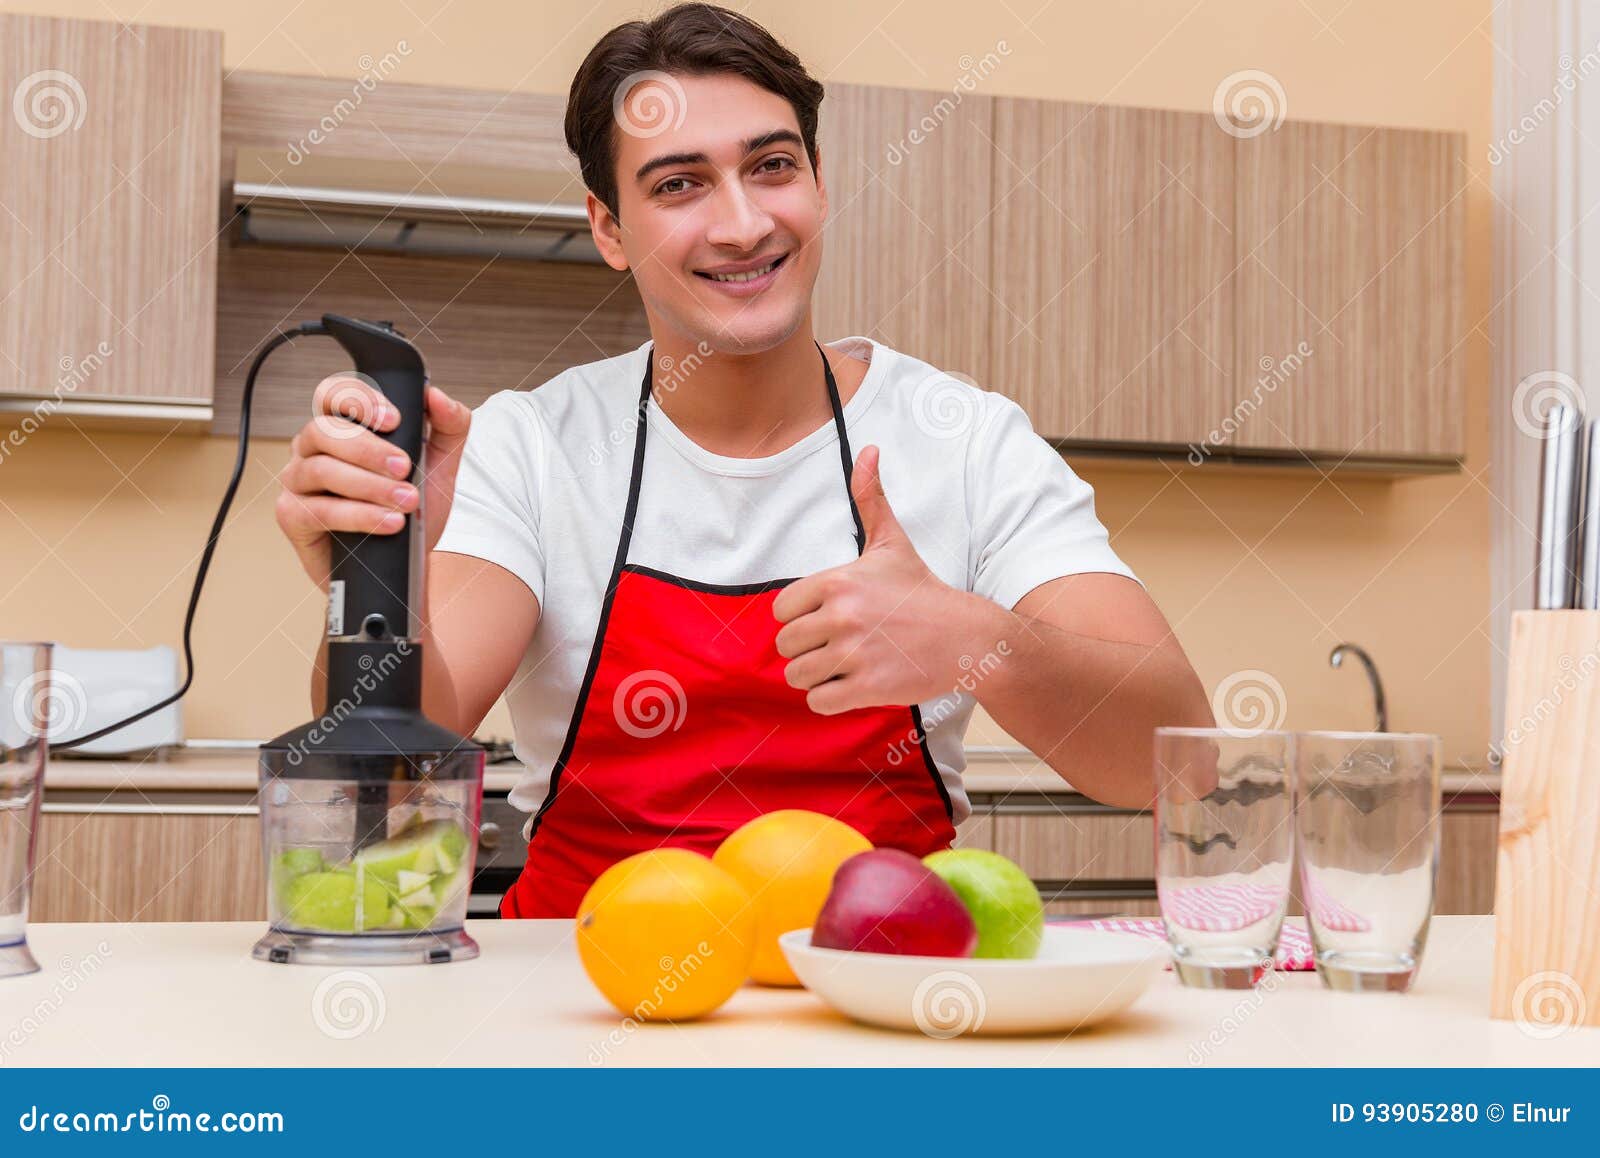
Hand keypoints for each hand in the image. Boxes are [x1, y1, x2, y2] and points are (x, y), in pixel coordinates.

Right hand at [275, 376, 472, 588]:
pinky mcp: (293, 516)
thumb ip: (448, 426)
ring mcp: (298, 482)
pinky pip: (317, 510)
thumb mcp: (441, 465)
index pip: (334, 393)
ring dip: (369, 486)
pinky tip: (388, 522)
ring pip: (320, 469)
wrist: (407, 563)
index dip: (358, 400)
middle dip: (369, 449)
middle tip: (405, 469)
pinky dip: (358, 516)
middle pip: (324, 430)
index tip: (394, 420)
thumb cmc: (413, 509)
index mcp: (342, 428)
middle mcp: (313, 449)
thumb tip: (438, 397)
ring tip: (406, 501)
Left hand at [772, 445, 1000, 713]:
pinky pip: (819, 702)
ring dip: (816, 676)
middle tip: (839, 645)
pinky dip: (830, 699)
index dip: (801, 617)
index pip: (782, 610)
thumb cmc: (923, 591)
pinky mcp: (867, 687)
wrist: (967, 637)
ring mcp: (853, 653)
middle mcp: (841, 616)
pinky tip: (854, 685)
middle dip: (807, 649)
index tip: (828, 618)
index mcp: (838, 581)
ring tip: (845, 665)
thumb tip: (868, 450)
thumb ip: (870, 498)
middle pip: (785, 645)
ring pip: (797, 676)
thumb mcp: (893, 543)